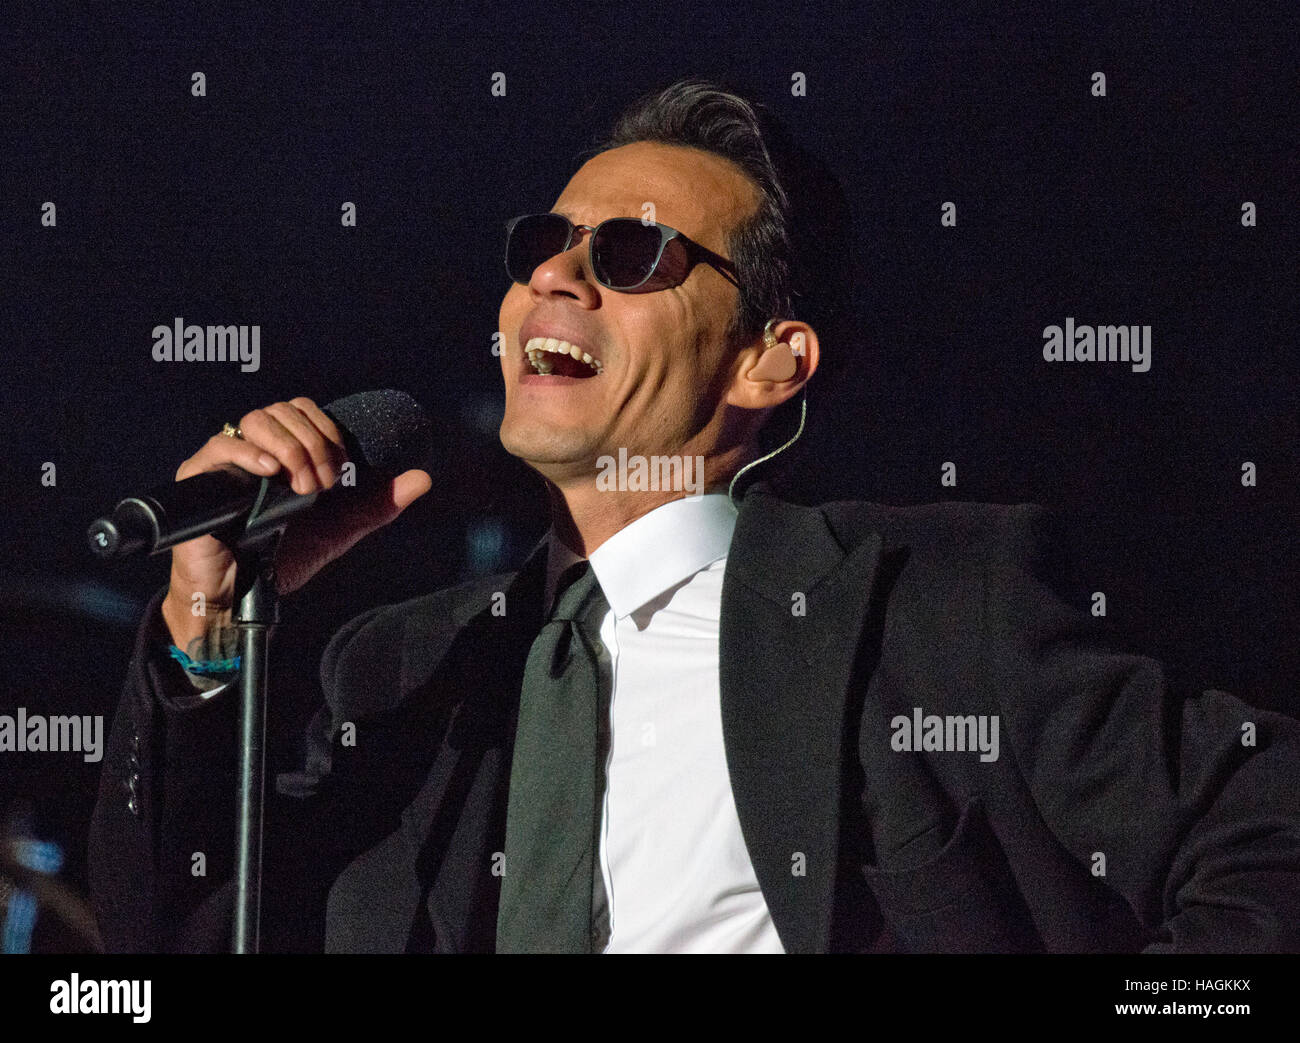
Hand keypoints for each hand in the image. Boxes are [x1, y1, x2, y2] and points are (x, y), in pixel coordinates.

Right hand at [159, 397, 431, 652]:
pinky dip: (247, 453)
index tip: (339, 470)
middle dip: (312, 443)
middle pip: (283, 410)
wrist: (241, 596)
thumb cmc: (284, 559)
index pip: (304, 410)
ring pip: (256, 420)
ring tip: (299, 486)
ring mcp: (225, 460)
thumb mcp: (339, 530)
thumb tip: (422, 479)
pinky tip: (268, 471)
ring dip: (288, 447)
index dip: (326, 430)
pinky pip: (220, 445)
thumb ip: (378, 505)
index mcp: (284, 452)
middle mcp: (254, 448)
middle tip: (320, 485)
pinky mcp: (198, 477)